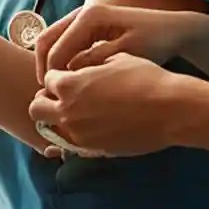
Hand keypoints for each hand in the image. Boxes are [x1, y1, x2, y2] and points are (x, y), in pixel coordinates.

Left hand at [28, 54, 194, 158]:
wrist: (171, 109)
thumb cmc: (145, 78)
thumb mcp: (114, 58)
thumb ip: (89, 63)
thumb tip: (79, 64)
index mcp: (68, 85)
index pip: (47, 79)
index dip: (58, 76)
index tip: (69, 76)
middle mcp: (67, 111)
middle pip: (36, 107)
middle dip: (46, 100)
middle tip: (64, 96)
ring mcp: (79, 134)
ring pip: (50, 130)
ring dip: (57, 119)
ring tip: (77, 112)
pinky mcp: (94, 150)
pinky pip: (71, 145)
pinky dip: (73, 136)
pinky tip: (91, 127)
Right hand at [34, 4, 197, 83]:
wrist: (172, 29)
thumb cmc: (154, 41)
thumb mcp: (126, 54)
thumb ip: (96, 62)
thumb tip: (69, 74)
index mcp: (90, 17)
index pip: (56, 48)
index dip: (51, 75)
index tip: (54, 97)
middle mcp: (82, 13)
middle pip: (46, 40)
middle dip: (44, 68)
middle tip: (48, 93)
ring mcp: (83, 17)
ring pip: (52, 41)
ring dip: (50, 64)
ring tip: (56, 90)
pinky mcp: (88, 25)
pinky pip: (64, 42)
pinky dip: (61, 60)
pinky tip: (68, 80)